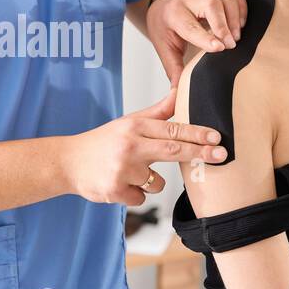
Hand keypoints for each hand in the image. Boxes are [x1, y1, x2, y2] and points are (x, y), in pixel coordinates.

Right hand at [63, 86, 226, 205]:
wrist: (67, 162)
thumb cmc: (102, 142)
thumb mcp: (129, 122)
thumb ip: (158, 112)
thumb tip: (181, 90)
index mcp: (134, 127)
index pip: (171, 129)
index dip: (197, 134)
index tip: (216, 137)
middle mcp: (129, 146)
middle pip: (172, 150)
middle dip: (199, 153)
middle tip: (221, 155)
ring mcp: (121, 169)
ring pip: (157, 183)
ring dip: (151, 182)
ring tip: (130, 173)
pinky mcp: (114, 190)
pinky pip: (141, 198)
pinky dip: (134, 194)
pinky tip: (119, 184)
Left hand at [147, 0, 247, 86]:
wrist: (163, 6)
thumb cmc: (165, 29)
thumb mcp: (164, 49)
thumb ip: (174, 70)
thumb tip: (178, 97)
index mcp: (173, 16)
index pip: (190, 26)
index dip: (206, 37)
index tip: (220, 49)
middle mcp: (190, 1)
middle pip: (212, 5)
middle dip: (224, 25)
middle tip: (231, 45)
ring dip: (236, 16)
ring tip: (237, 36)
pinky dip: (243, 8)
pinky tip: (241, 25)